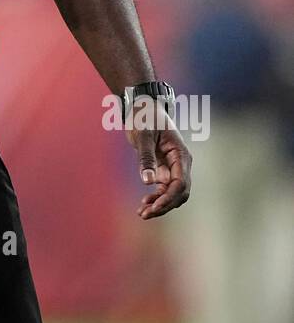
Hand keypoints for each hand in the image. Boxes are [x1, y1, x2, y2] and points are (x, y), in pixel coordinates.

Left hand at [125, 97, 191, 219]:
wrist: (142, 108)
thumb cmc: (145, 117)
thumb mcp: (144, 135)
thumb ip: (146, 157)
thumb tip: (148, 181)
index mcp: (181, 155)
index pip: (180, 183)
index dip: (169, 198)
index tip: (154, 207)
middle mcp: (181, 164)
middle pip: (179, 193)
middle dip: (164, 205)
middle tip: (144, 214)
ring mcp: (174, 168)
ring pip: (172, 194)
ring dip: (160, 205)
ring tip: (142, 213)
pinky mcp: (164, 170)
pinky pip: (164, 189)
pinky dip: (156, 198)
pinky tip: (144, 204)